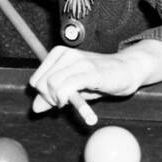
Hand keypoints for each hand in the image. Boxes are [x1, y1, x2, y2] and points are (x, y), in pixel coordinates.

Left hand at [28, 46, 147, 112]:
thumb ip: (52, 95)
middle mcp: (67, 54)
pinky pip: (68, 87)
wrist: (127, 70)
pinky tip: (78, 105)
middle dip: (49, 99)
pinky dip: (67, 99)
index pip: (36, 80)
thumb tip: (35, 108)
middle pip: (42, 83)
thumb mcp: (72, 87)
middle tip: (64, 103)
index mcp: (59, 54)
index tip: (56, 100)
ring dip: (59, 101)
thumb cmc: (99, 78)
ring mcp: (79, 61)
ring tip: (72, 101)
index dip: (43, 95)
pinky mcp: (90, 71)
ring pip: (52, 85)